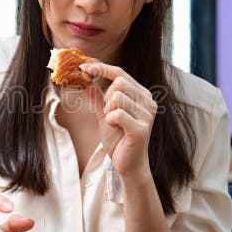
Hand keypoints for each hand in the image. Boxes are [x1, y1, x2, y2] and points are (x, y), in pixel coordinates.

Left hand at [80, 62, 157, 178]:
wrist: (127, 164)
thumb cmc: (119, 139)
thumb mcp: (104, 114)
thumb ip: (97, 97)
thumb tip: (85, 79)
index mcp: (141, 95)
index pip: (121, 73)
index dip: (101, 68)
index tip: (83, 67)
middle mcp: (148, 102)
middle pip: (120, 82)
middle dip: (107, 97)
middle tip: (108, 113)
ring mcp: (147, 115)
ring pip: (118, 97)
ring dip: (108, 110)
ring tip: (114, 123)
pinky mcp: (141, 129)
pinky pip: (117, 114)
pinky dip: (110, 120)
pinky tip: (115, 129)